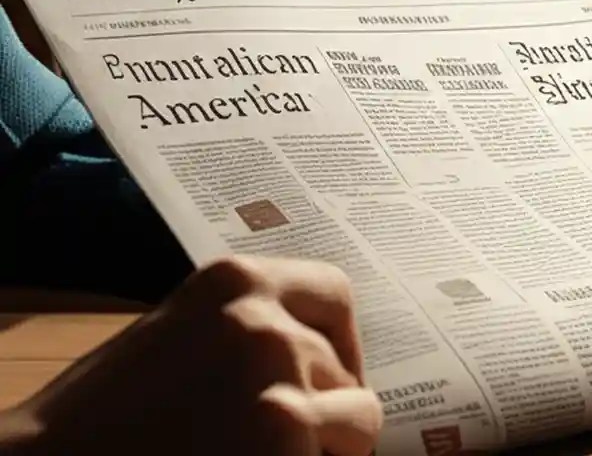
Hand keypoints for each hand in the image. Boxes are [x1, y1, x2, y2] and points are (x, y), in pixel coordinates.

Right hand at [1, 256, 381, 455]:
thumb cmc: (103, 421)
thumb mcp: (179, 340)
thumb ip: (246, 332)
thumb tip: (319, 348)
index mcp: (232, 281)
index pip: (335, 294)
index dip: (343, 344)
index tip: (332, 381)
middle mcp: (261, 316)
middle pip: (343, 367)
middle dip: (325, 409)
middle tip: (273, 440)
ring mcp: (276, 371)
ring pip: (359, 417)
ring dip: (323, 447)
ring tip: (255, 452)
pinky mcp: (283, 425)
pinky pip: (342, 455)